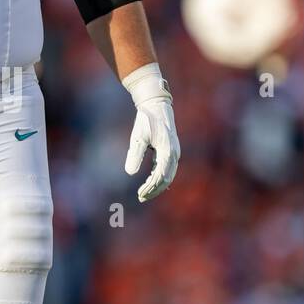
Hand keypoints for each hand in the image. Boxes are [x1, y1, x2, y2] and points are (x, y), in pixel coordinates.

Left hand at [122, 63, 179, 202]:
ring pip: (168, 175)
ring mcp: (174, 153)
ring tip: (144, 193)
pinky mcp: (171, 151)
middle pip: (167, 179)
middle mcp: (174, 154)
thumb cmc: (146, 120)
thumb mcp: (138, 137)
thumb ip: (135, 154)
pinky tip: (151, 182)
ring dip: (157, 185)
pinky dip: (159, 177)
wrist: (157, 106)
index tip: (140, 194)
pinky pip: (167, 169)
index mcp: (168, 152)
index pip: (160, 176)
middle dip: (154, 190)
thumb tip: (129, 173)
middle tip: (141, 197)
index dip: (151, 188)